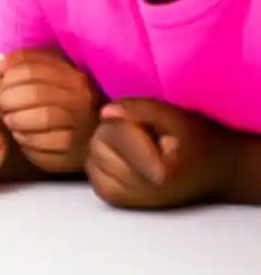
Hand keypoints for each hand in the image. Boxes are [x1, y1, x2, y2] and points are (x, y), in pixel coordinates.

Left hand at [0, 50, 99, 172]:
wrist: (90, 131)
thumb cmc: (58, 95)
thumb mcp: (45, 70)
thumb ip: (19, 63)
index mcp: (71, 75)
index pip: (29, 70)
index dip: (8, 79)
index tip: (1, 87)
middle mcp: (80, 99)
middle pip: (34, 94)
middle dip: (8, 100)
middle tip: (2, 106)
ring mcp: (82, 128)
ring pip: (41, 120)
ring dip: (16, 121)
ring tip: (10, 121)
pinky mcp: (74, 154)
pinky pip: (44, 148)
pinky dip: (26, 142)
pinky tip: (22, 137)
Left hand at [87, 100, 235, 209]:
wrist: (220, 173)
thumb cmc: (199, 141)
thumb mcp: (175, 116)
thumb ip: (140, 109)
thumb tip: (104, 112)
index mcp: (156, 171)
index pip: (116, 131)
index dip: (127, 117)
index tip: (149, 122)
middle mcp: (140, 191)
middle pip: (98, 145)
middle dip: (111, 131)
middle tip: (138, 131)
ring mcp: (128, 200)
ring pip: (92, 160)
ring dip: (104, 146)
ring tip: (132, 145)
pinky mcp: (119, 202)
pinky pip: (93, 176)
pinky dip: (100, 163)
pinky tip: (121, 158)